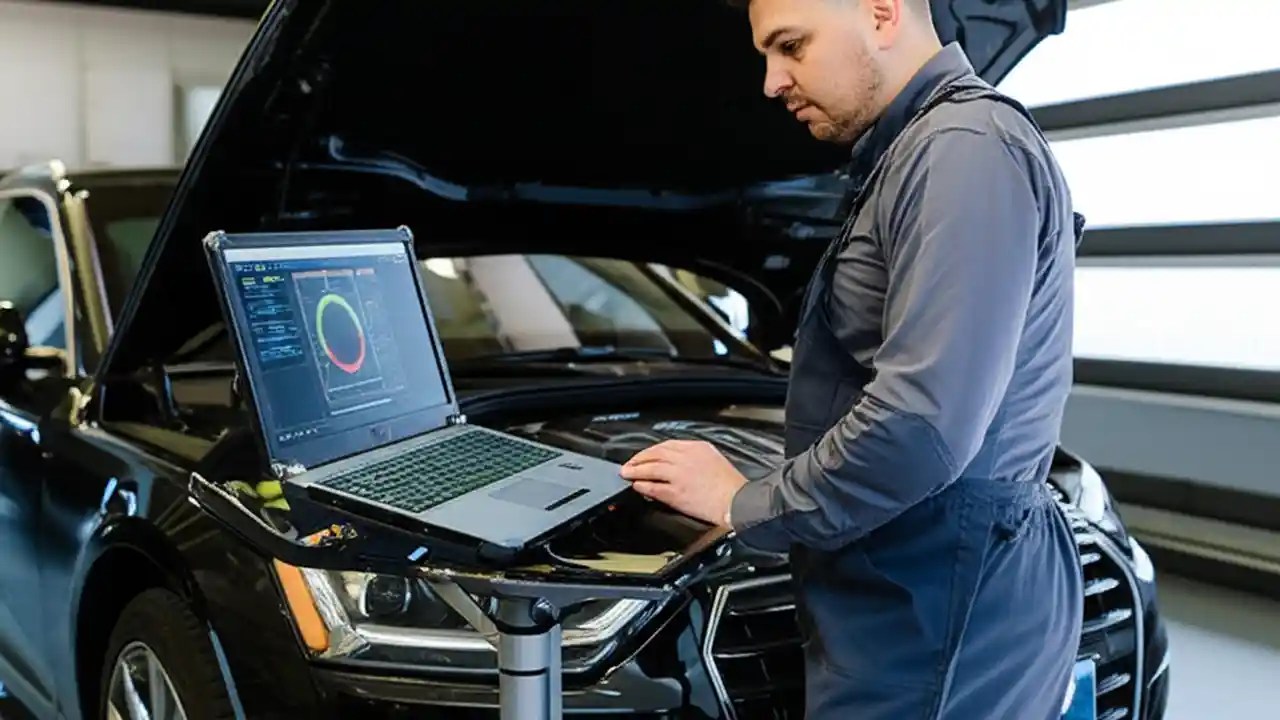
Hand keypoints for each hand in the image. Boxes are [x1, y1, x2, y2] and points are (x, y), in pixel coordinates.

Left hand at [619, 440, 746, 526]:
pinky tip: (637, 487)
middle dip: (639, 458)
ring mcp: (679, 475)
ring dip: (635, 471)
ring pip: (650, 468)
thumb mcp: (714, 460)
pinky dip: (643, 486)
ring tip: (627, 474)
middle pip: (655, 454)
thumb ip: (695, 458)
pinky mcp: (676, 492)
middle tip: (629, 464)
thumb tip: (677, 463)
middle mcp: (686, 458)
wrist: (738, 502)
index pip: (667, 445)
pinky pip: (653, 487)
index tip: (644, 456)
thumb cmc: (731, 486)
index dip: (651, 451)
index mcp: (698, 447)